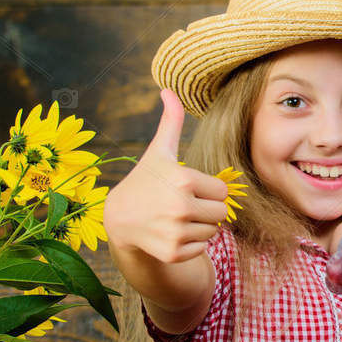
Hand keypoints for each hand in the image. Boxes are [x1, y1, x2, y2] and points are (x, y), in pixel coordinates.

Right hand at [101, 90, 231, 262]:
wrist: (119, 218)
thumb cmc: (145, 180)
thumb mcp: (158, 151)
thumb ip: (171, 121)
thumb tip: (167, 88)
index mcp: (184, 179)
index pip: (223, 191)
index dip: (208, 190)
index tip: (188, 188)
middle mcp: (181, 207)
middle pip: (222, 213)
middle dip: (207, 209)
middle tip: (183, 204)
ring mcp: (177, 232)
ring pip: (213, 231)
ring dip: (199, 226)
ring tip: (176, 218)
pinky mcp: (174, 252)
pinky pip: (202, 249)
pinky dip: (191, 243)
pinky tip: (171, 233)